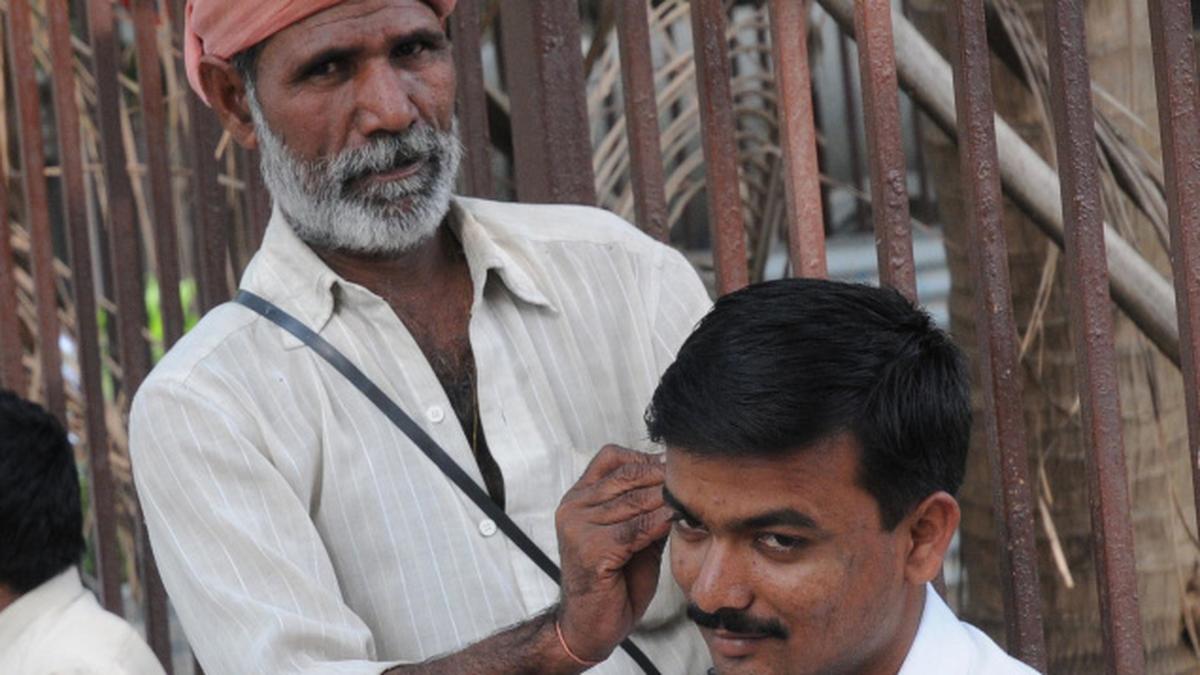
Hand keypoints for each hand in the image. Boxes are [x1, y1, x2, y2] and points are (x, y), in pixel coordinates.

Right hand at [554, 445, 672, 662]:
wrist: (590, 626)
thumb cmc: (614, 583)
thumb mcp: (633, 536)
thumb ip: (648, 509)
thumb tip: (680, 483)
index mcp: (578, 498)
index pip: (611, 458)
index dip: (646, 458)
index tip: (676, 466)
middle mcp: (573, 507)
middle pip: (627, 476)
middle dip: (664, 477)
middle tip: (695, 480)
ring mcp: (578, 527)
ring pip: (635, 500)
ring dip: (667, 499)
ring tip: (693, 499)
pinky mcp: (591, 549)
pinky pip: (636, 528)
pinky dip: (661, 522)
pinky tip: (678, 521)